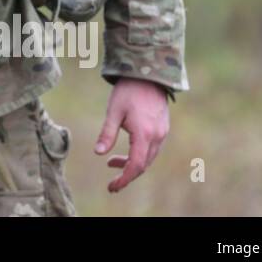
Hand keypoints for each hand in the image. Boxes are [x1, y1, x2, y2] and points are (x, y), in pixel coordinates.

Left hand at [95, 77, 169, 191]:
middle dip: (126, 174)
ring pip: (148, 158)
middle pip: (143, 165)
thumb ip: (107, 133)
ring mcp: (162, 133)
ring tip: (112, 161)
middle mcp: (157, 136)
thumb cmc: (128, 91)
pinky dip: (139, 154)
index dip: (124, 179)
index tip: (112, 187)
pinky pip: (152, 149)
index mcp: (144, 134)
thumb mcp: (114, 111)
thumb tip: (98, 153)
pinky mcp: (163, 128)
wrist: (148, 74)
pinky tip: (127, 151)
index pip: (135, 165)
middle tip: (111, 181)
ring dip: (132, 163)